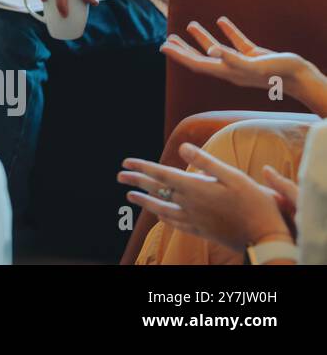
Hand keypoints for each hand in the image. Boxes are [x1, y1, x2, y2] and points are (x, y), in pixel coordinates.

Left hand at [119, 143, 292, 254]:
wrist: (265, 237)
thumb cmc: (254, 203)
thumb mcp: (233, 176)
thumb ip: (205, 162)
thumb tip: (182, 147)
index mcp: (195, 188)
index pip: (161, 174)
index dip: (142, 167)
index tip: (125, 162)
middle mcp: (190, 204)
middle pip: (157, 191)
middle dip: (136, 181)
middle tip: (119, 176)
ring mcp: (194, 220)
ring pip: (162, 209)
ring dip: (144, 201)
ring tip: (130, 197)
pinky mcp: (202, 231)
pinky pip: (175, 224)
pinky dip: (163, 218)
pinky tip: (159, 216)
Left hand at [160, 17, 310, 101]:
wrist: (301, 77)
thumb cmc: (278, 73)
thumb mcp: (254, 65)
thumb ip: (233, 59)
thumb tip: (212, 52)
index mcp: (227, 72)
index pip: (196, 64)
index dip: (178, 55)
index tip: (162, 46)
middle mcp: (231, 69)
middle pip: (201, 59)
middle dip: (183, 50)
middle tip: (167, 39)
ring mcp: (241, 63)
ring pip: (217, 50)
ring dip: (202, 39)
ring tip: (190, 25)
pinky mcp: (254, 56)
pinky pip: (236, 42)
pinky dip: (227, 32)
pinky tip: (221, 21)